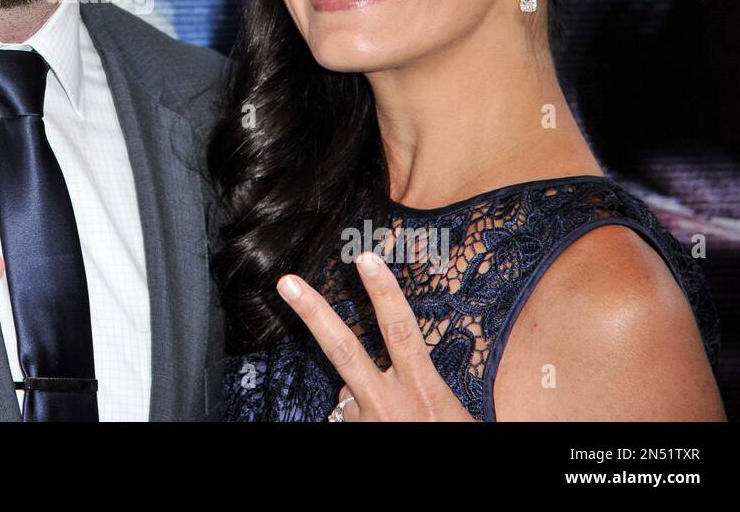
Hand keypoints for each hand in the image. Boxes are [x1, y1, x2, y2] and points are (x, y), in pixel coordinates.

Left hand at [277, 250, 475, 421]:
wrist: (453, 481)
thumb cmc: (452, 436)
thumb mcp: (449, 410)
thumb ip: (415, 383)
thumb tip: (387, 369)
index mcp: (422, 391)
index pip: (401, 332)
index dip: (384, 293)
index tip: (366, 258)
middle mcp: (388, 403)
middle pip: (343, 349)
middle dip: (312, 313)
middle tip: (286, 283)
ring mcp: (366, 421)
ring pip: (347, 390)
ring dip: (363, 395)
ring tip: (396, 417)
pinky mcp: (354, 435)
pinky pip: (350, 415)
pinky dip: (364, 416)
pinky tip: (387, 425)